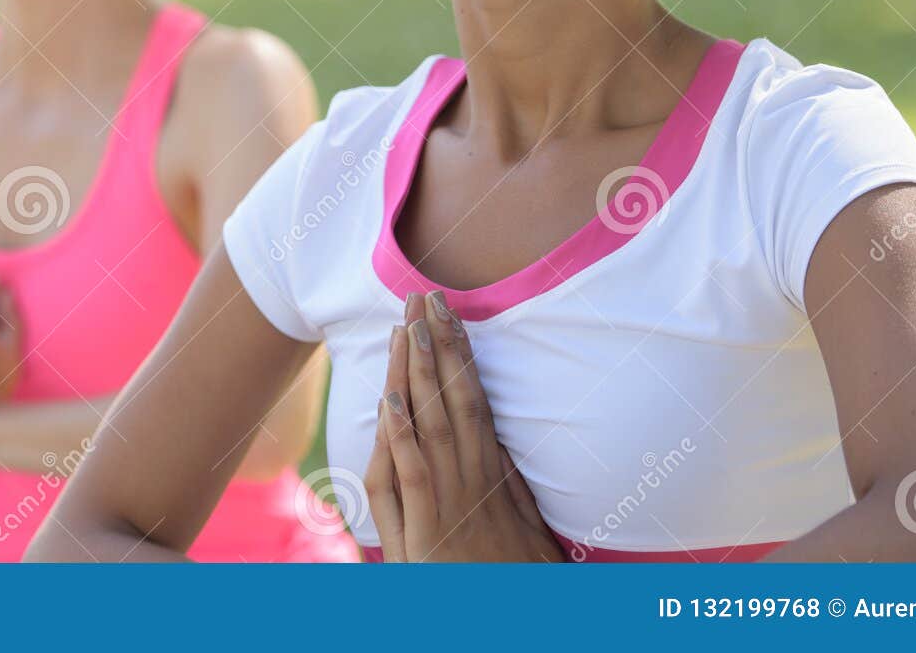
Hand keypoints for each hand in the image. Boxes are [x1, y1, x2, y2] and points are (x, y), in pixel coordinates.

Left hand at [364, 290, 562, 561]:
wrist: (517, 621)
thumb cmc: (520, 583)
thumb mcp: (525, 528)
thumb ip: (509, 484)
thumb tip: (498, 438)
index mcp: (492, 474)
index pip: (473, 399)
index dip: (458, 354)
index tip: (447, 312)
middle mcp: (473, 481)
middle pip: (454, 400)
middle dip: (438, 346)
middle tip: (425, 294)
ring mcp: (450, 504)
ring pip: (432, 426)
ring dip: (417, 374)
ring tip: (407, 324)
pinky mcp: (427, 534)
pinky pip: (411, 478)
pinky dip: (400, 438)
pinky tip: (390, 401)